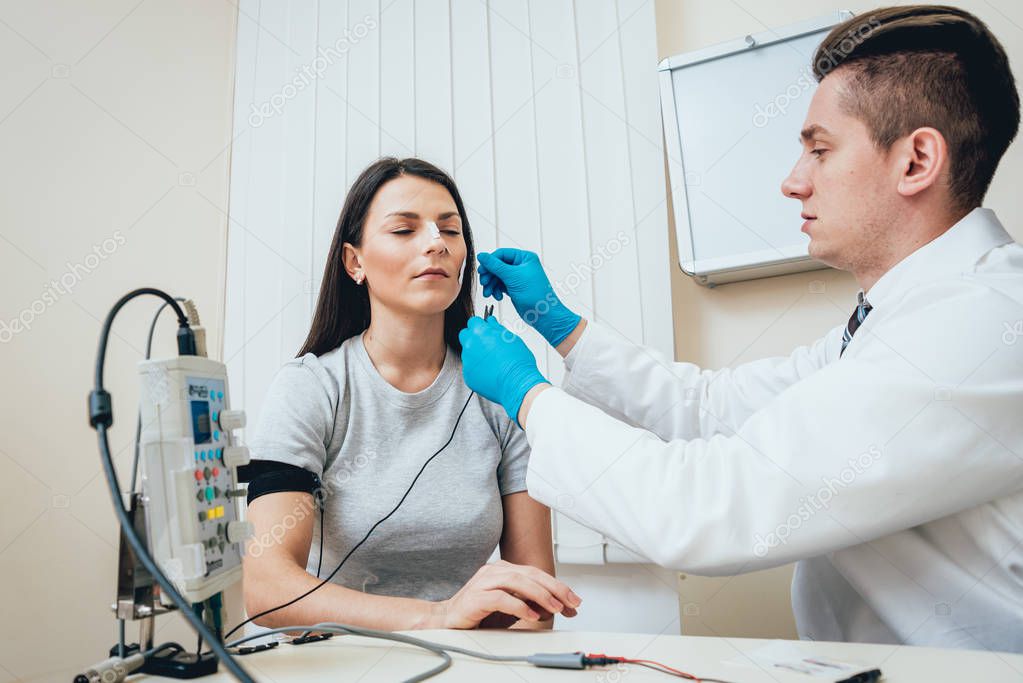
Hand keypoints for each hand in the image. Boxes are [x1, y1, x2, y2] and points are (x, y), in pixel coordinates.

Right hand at [433, 560, 580, 628]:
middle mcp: (495, 571)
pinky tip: (532, 615)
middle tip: (571, 602)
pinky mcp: (475, 597)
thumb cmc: (479, 613)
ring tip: (555, 608)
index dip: (558, 586)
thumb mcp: (511, 608)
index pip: (536, 574)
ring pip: (518, 581)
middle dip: (555, 588)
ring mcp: (484, 582)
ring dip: (540, 595)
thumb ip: (530, 603)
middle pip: (531, 574)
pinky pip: (501, 598)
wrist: (447, 620)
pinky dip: (519, 606)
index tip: (574, 601)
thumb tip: (555, 606)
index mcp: (504, 570)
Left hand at [458, 316, 547, 422]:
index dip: (480, 326)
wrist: (517, 384)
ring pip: (467, 353)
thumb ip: (496, 328)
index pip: (473, 322)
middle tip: (487, 344)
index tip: (485, 330)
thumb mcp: (511, 338)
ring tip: (492, 361)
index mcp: (480, 332)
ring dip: (476, 354)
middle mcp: (470, 345)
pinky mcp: (468, 376)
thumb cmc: (518, 361)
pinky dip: (477, 369)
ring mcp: (467, 362)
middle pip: (465, 336)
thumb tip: (490, 322)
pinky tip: (490, 371)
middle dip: (473, 337)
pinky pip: (470, 368)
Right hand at [477, 249, 580, 346]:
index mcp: (525, 258)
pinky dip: (496, 290)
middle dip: (490, 275)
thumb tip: (481, 256)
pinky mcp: (514, 288)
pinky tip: (498, 297)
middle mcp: (521, 266)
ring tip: (488, 293)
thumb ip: (495, 266)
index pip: (501, 254)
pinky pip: (500, 285)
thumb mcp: (512, 276)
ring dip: (490, 285)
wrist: (543, 314)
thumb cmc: (534, 293)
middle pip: (497, 266)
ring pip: (497, 276)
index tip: (481, 270)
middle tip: (484, 283)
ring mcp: (517, 277)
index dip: (490, 262)